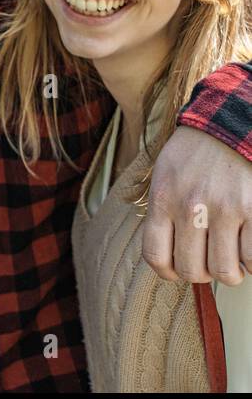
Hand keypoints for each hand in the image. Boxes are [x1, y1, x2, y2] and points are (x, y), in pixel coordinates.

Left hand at [143, 125, 251, 285]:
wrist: (230, 124)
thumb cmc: (196, 152)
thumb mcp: (165, 175)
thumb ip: (164, 211)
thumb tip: (169, 255)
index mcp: (164, 199)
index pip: (156, 256)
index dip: (168, 272)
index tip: (177, 271)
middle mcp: (192, 207)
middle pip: (193, 270)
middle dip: (203, 274)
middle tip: (210, 262)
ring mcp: (226, 210)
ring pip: (226, 271)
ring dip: (231, 270)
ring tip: (233, 255)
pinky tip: (248, 244)